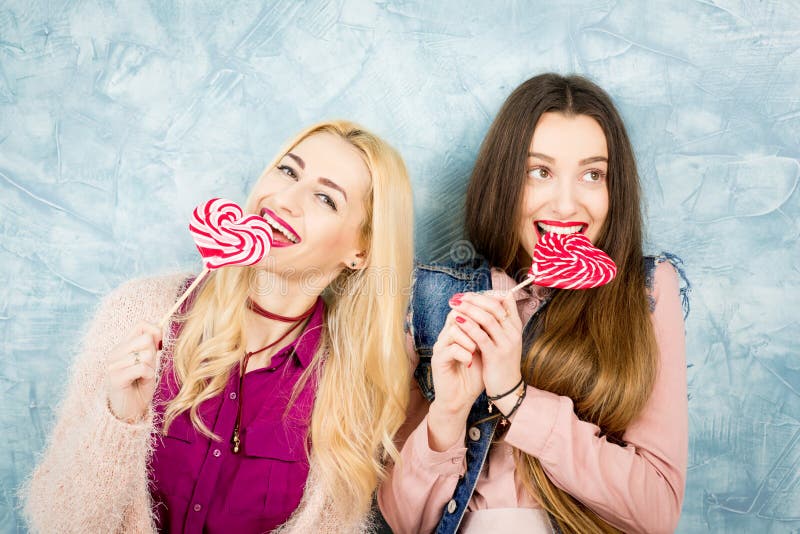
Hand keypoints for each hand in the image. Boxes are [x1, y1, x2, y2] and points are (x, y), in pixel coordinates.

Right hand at [105, 321, 162, 422]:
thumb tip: (159, 329)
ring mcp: (113, 365)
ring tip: (142, 377)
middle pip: (146, 338)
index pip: (141, 324)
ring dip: (150, 367)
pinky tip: (142, 381)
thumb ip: (151, 346)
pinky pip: (142, 368)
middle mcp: (115, 353)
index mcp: (122, 346)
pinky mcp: (115, 378)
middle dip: (153, 354)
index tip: (159, 347)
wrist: (129, 411)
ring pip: (146, 354)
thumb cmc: (140, 385)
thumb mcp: (149, 362)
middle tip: (147, 367)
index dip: (156, 332)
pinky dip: (148, 375)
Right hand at [428, 298, 484, 450]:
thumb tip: (505, 315)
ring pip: (454, 330)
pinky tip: (470, 362)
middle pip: (457, 314)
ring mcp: (441, 347)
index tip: (495, 315)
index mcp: (458, 331)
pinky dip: (464, 353)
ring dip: (470, 338)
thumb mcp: (485, 352)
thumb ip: (489, 334)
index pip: (465, 308)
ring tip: (477, 350)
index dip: (480, 309)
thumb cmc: (473, 376)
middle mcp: (446, 335)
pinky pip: (451, 348)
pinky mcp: (438, 360)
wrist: (460, 399)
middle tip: (487, 331)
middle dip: (475, 321)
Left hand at [450, 291, 522, 407]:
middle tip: (459, 297)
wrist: (508, 389)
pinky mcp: (496, 356)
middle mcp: (513, 333)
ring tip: (455, 305)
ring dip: (469, 309)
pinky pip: (480, 336)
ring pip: (487, 319)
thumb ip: (497, 324)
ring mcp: (506, 344)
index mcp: (516, 327)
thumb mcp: (504, 340)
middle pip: (495, 306)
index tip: (470, 294)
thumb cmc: (502, 363)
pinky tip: (457, 321)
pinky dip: (468, 326)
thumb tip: (484, 305)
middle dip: (475, 299)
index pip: (505, 301)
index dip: (486, 294)